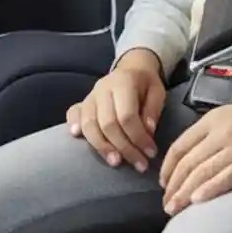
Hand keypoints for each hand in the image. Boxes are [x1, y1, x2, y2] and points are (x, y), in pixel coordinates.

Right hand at [66, 48, 165, 172]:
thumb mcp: (158, 92)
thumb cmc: (146, 84)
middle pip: (107, 124)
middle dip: (123, 147)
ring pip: (89, 124)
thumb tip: (148, 132)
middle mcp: (103, 88)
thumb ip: (152, 110)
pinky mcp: (82, 102)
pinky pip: (73, 113)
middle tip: (139, 164)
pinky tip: (76, 137)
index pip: (127, 116)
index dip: (138, 137)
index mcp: (123, 83)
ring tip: (115, 162)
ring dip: (102, 147)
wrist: (131, 68)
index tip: (150, 153)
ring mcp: (90, 95)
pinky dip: (73, 124)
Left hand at [158, 77, 231, 213]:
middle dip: (173, 187)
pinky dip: (209, 190)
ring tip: (175, 209)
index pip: (179, 147)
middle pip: (188, 164)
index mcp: (212, 119)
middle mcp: (221, 132)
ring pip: (203, 173)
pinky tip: (198, 201)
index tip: (163, 184)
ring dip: (185, 194)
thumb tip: (190, 157)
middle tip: (166, 205)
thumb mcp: (231, 114)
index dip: (167, 169)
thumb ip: (210, 132)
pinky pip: (226, 178)